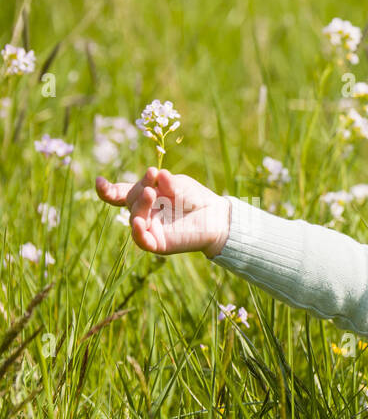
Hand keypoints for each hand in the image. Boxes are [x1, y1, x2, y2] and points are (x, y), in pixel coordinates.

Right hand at [94, 167, 230, 257]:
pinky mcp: (159, 243)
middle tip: (151, 184)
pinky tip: (141, 222)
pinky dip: (139, 233)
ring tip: (150, 194)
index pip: (120, 194)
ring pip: (135, 218)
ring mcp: (150, 228)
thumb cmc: (196, 198)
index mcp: (143, 196)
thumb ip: (166, 182)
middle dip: (138, 191)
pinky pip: (143, 241)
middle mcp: (144, 213)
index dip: (108, 190)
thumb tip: (157, 175)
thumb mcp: (179, 184)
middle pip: (131, 201)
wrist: (217, 217)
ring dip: (140, 206)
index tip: (99, 182)